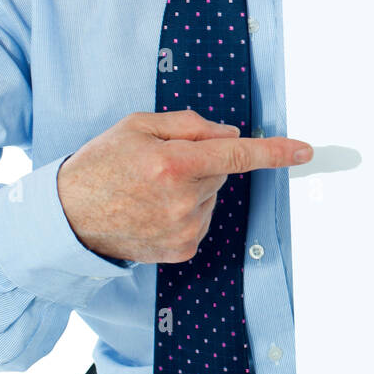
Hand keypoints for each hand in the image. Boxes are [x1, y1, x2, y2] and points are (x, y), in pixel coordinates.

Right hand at [57, 110, 312, 262]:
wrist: (68, 217)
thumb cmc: (101, 164)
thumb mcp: (138, 125)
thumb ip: (190, 124)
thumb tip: (230, 134)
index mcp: (173, 163)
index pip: (238, 154)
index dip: (275, 152)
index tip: (304, 151)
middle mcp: (183, 200)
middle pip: (221, 170)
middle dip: (202, 162)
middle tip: (159, 164)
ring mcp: (184, 230)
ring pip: (212, 196)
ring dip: (193, 189)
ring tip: (150, 190)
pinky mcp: (182, 250)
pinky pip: (202, 219)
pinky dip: (187, 211)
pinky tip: (154, 210)